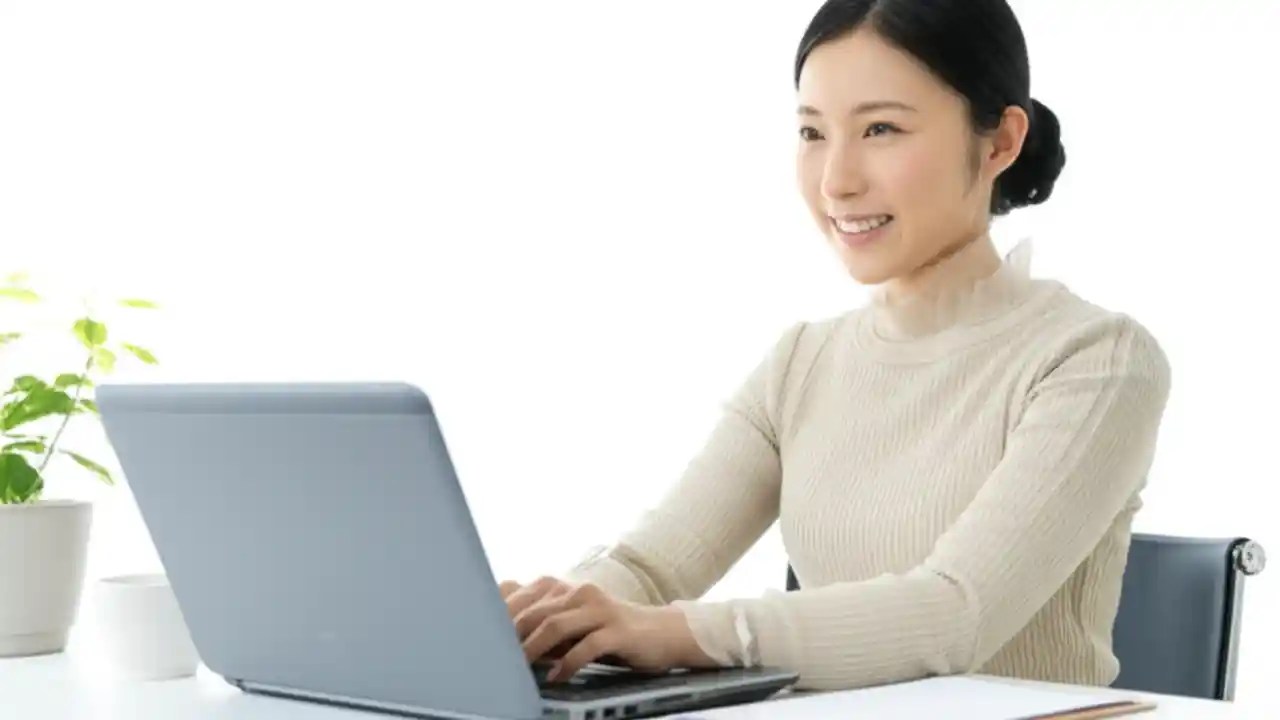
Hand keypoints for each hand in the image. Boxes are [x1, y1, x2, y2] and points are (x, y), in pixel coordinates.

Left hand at [499, 576, 713, 681]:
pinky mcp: (617, 630)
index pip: (520, 594)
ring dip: (533, 649)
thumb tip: (501, 641)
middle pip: (533, 611)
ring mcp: (599, 609)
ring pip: (556, 625)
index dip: (497, 615)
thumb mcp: (571, 626)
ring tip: (519, 669)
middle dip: (510, 636)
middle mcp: (578, 592)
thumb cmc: (608, 632)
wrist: (661, 633)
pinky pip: (587, 646)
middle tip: (493, 659)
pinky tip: (557, 677)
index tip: (478, 637)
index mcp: (563, 589)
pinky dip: (568, 663)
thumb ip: (541, 628)